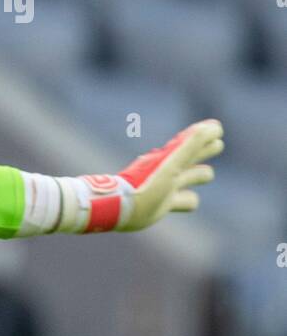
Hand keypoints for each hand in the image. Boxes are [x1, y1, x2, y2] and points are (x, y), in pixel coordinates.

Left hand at [78, 120, 224, 232]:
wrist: (119, 207)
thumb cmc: (146, 184)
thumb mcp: (172, 163)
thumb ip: (192, 144)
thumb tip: (216, 127)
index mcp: (173, 155)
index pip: (195, 140)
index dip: (206, 134)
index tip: (216, 129)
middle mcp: (171, 169)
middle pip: (194, 156)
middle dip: (205, 150)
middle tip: (217, 144)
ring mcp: (167, 187)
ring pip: (191, 178)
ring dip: (199, 175)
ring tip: (207, 174)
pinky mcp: (163, 204)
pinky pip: (184, 201)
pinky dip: (188, 199)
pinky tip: (191, 200)